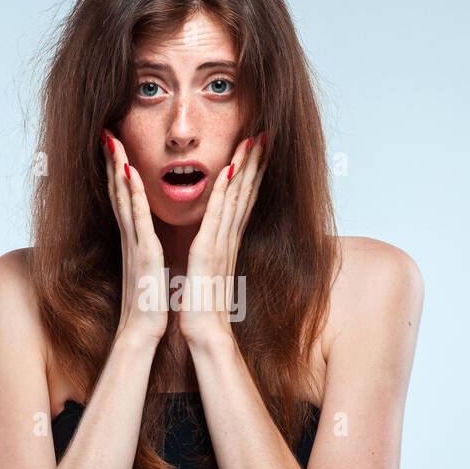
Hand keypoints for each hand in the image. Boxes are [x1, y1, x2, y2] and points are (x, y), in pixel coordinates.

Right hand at [101, 129, 167, 344]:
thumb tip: (148, 245)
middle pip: (117, 192)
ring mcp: (134, 244)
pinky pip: (136, 218)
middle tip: (106, 131)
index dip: (118, 172)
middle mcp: (130, 238)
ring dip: (117, 168)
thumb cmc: (147, 307)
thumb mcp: (148, 272)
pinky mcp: (143, 253)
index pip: (124, 199)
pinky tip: (128, 173)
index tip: (115, 146)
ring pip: (123, 198)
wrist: (142, 334)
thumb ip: (146, 254)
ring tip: (112, 140)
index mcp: (135, 241)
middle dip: (111, 161)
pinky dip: (132, 194)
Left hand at [179, 130, 267, 347]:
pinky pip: (218, 214)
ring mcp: (221, 243)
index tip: (258, 151)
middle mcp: (228, 238)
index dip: (252, 174)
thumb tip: (211, 245)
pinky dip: (224, 191)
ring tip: (254, 140)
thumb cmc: (204, 308)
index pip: (242, 200)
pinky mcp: (208, 250)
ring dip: (245, 167)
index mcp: (226, 242)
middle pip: (247, 192)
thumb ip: (212, 255)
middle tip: (266, 134)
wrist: (205, 334)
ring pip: (237, 197)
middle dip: (256, 162)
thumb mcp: (207, 273)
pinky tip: (228, 169)